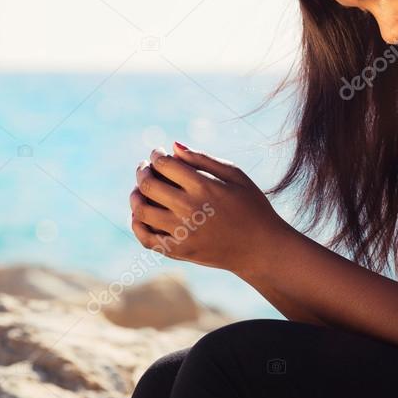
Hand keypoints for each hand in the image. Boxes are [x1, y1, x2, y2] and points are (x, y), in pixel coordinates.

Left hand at [129, 143, 292, 274]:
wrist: (261, 248)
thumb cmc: (251, 206)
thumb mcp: (235, 176)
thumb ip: (203, 159)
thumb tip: (173, 146)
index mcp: (204, 186)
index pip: (165, 164)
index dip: (156, 155)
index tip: (157, 153)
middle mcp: (190, 209)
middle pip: (148, 185)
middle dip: (142, 171)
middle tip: (145, 168)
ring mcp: (183, 233)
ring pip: (141, 211)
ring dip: (135, 196)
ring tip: (139, 190)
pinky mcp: (180, 252)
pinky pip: (147, 239)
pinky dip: (137, 225)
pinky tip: (140, 215)